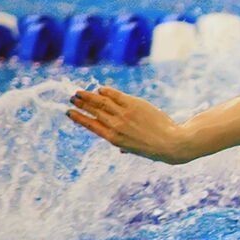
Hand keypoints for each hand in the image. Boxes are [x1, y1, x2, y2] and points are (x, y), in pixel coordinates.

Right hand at [67, 87, 189, 164]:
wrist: (171, 144)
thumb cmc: (155, 148)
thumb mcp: (136, 150)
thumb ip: (125, 147)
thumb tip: (121, 150)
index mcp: (113, 138)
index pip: (91, 125)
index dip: (79, 118)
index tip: (69, 112)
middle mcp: (115, 126)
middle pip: (94, 111)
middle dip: (82, 104)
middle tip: (73, 98)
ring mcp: (124, 115)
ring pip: (101, 102)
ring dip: (88, 96)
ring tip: (79, 92)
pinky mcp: (134, 105)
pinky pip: (116, 95)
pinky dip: (106, 91)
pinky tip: (100, 89)